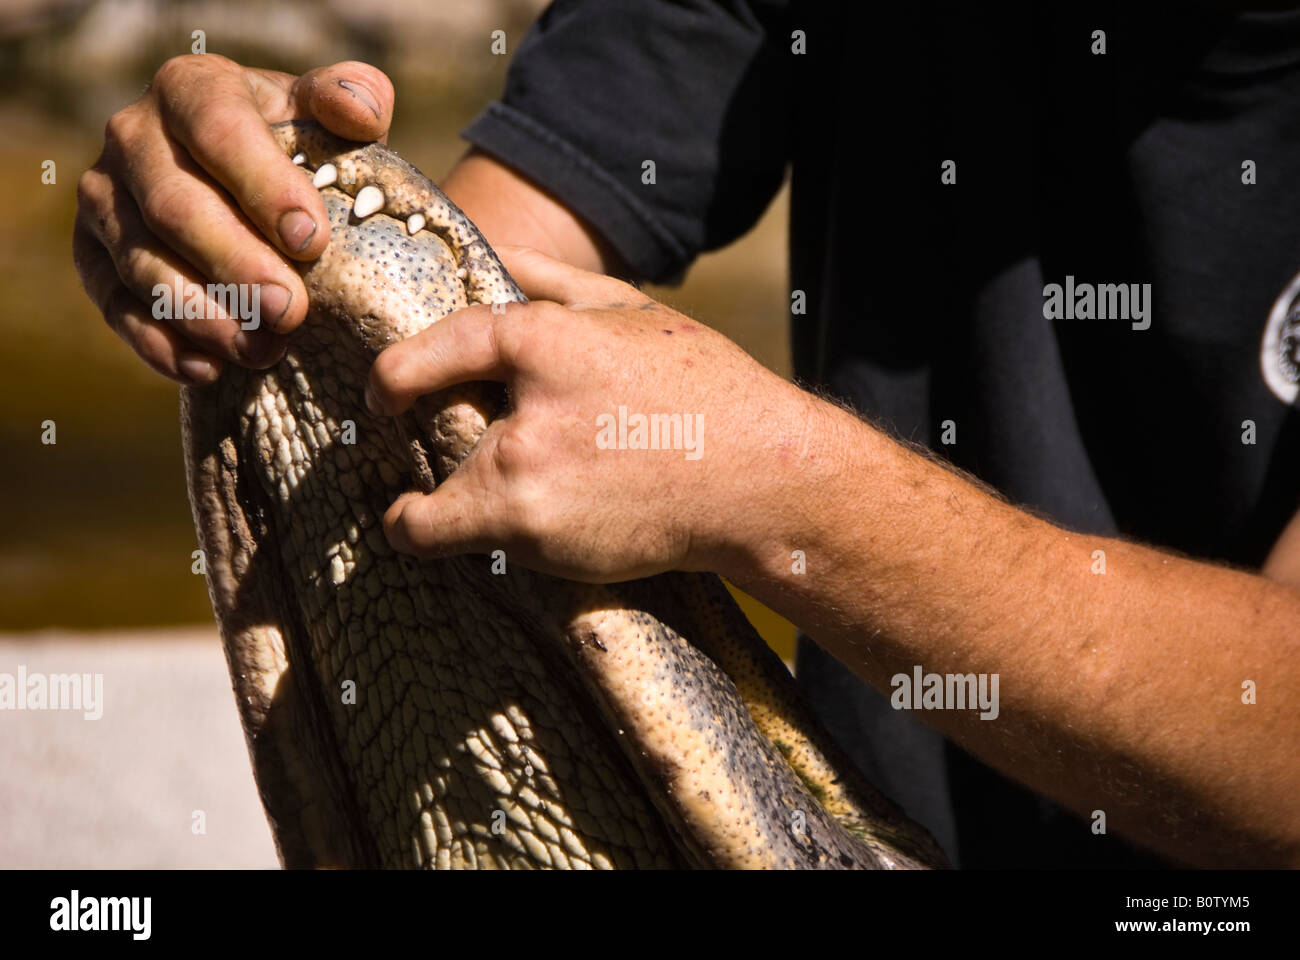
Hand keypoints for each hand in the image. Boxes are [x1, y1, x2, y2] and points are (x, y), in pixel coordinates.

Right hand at [74, 55, 393, 382]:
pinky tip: (211, 369)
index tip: (312, 241)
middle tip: (292, 312)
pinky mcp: (92, 257)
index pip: (219, 130)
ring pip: (142, 264)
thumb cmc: (293, 147)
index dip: (264, 187)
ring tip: (264, 350)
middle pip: (175, 207)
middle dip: (237, 266)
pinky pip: (116, 307)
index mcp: (190, 88)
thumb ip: (351, 98)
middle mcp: (132, 137)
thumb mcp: (323, 115)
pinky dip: (161, 344)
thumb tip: (359, 113)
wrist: (242, 187)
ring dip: (205, 315)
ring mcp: (104, 200)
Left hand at [367, 246, 817, 582]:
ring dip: (453, 499)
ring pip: (436, 501)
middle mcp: (522, 415)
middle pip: (431, 433)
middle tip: (452, 448)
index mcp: (543, 342)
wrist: (760, 484)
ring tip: (514, 494)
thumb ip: (552, 278)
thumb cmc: (704, 389)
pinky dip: (456, 535)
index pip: (431, 352)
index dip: (394, 378)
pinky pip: (452, 539)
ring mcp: (524, 483)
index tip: (385, 396)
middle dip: (433, 442)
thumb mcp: (632, 308)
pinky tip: (504, 525)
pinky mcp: (533, 538)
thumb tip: (490, 250)